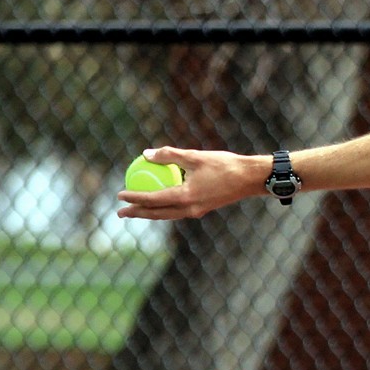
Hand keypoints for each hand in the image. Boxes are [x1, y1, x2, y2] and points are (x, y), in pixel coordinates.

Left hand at [117, 147, 267, 219]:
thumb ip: (170, 155)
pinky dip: (164, 210)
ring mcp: (197, 211)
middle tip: (120, 212)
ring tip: (135, 212)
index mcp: (186, 196)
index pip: (153, 199)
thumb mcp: (195, 156)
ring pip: (167, 216)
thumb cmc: (224, 165)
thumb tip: (146, 154)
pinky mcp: (203, 209)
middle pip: (157, 214)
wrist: (250, 179)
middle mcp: (190, 208)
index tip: (119, 196)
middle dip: (137, 214)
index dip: (134, 198)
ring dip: (149, 214)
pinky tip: (159, 204)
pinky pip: (177, 212)